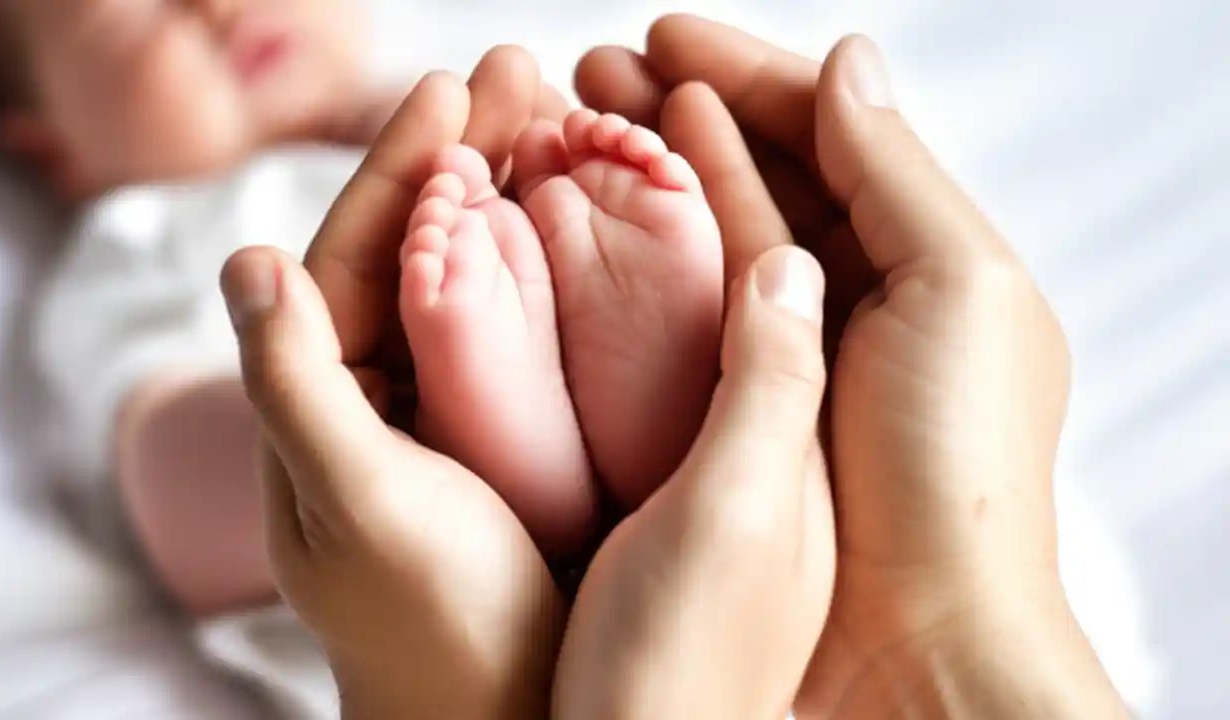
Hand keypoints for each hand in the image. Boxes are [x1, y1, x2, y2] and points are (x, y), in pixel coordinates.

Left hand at [221, 47, 564, 719]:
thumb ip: (296, 387)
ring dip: (514, 194)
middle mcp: (380, 397)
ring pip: (475, 279)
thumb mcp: (361, 504)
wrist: (514, 717)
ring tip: (566, 119)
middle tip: (526, 73)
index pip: (347, 258)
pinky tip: (595, 220)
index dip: (398, 166)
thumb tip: (247, 258)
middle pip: (416, 249)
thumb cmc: (433, 630)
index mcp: (321, 406)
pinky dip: (554, 266)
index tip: (450, 87)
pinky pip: (526, 330)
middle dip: (465, 157)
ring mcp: (452, 412)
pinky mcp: (518, 433)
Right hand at [577, 16, 1127, 716]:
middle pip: (761, 171)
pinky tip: (597, 207)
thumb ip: (895, 168)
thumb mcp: (959, 285)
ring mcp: (790, 351)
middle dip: (681, 109)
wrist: (917, 632)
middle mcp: (856, 296)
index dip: (748, 75)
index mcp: (925, 257)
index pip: (828, 132)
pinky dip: (648, 251)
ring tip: (578, 115)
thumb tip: (851, 60)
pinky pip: (689, 309)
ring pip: (715, 230)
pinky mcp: (736, 407)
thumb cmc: (958, 469)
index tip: (666, 36)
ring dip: (653, 166)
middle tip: (596, 67)